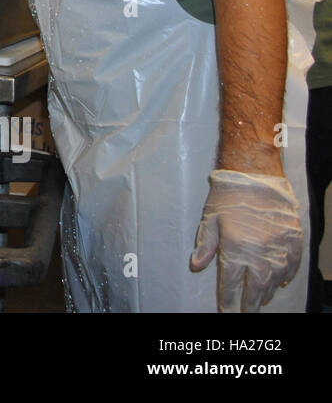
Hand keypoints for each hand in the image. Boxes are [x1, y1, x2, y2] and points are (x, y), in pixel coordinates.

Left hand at [190, 169, 302, 311]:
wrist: (255, 174)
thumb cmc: (228, 195)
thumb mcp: (209, 219)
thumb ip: (205, 245)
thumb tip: (196, 266)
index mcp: (236, 248)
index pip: (231, 283)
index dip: (228, 300)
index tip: (226, 311)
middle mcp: (259, 252)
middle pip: (255, 287)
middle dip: (249, 303)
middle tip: (245, 314)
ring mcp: (279, 247)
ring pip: (274, 280)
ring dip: (267, 292)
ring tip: (260, 301)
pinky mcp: (293, 239)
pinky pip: (292, 265)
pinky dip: (287, 276)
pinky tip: (281, 282)